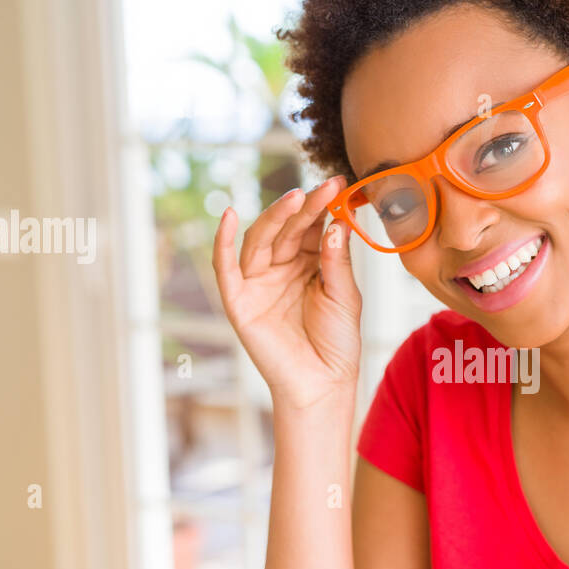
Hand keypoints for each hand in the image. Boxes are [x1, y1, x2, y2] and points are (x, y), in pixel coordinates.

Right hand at [212, 176, 360, 411]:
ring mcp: (258, 283)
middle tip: (322, 188)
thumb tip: (336, 222)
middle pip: (287, 229)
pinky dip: (224, 242)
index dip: (322, 205)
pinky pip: (226, 268)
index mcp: (310, 263)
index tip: (337, 184)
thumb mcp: (344, 297)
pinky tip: (230, 216)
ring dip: (274, 217)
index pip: (312, 226)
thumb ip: (338, 261)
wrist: (323, 384)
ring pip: (261, 241)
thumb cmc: (337, 343)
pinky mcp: (239, 301)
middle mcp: (282, 268)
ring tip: (294, 198)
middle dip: (303, 207)